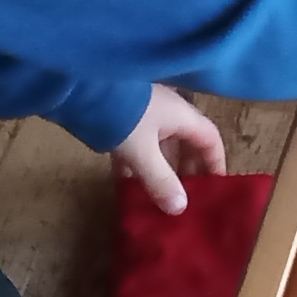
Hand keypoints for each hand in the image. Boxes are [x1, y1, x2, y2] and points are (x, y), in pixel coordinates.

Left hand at [114, 83, 227, 215]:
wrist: (81, 87)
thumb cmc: (123, 116)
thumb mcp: (143, 152)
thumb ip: (160, 180)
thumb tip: (179, 209)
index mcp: (182, 116)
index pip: (210, 139)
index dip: (215, 163)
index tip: (215, 189)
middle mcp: (167, 113)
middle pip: (185, 145)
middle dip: (185, 172)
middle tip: (184, 200)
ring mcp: (143, 115)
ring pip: (158, 147)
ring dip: (158, 172)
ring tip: (156, 199)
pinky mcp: (121, 120)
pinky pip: (135, 147)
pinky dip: (134, 166)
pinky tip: (126, 187)